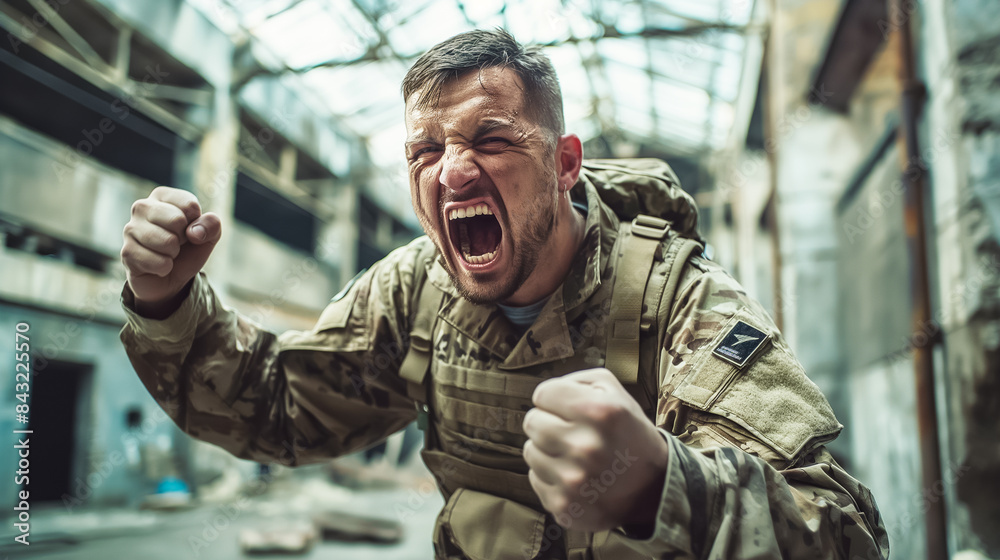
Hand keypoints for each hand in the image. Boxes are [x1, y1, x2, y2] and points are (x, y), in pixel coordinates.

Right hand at [121, 186, 220, 316]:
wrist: (169, 278)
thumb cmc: (187, 250)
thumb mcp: (208, 236)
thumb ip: (212, 225)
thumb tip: (194, 232)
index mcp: (162, 196)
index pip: (190, 205)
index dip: (196, 224)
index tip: (188, 229)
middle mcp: (142, 207)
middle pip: (177, 220)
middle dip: (184, 239)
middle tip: (176, 243)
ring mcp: (130, 228)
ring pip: (167, 242)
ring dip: (174, 254)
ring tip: (167, 253)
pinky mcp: (126, 251)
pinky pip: (158, 262)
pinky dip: (165, 268)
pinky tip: (157, 266)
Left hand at [522, 368, 667, 532]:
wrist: (652, 485)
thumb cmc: (628, 433)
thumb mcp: (614, 391)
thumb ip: (575, 381)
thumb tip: (543, 394)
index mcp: (598, 412)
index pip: (542, 394)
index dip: (554, 399)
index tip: (567, 409)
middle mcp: (585, 447)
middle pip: (531, 422)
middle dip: (548, 422)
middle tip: (571, 432)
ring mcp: (573, 480)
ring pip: (530, 451)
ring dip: (548, 450)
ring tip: (575, 455)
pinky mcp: (564, 505)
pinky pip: (535, 478)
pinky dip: (551, 475)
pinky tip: (574, 475)